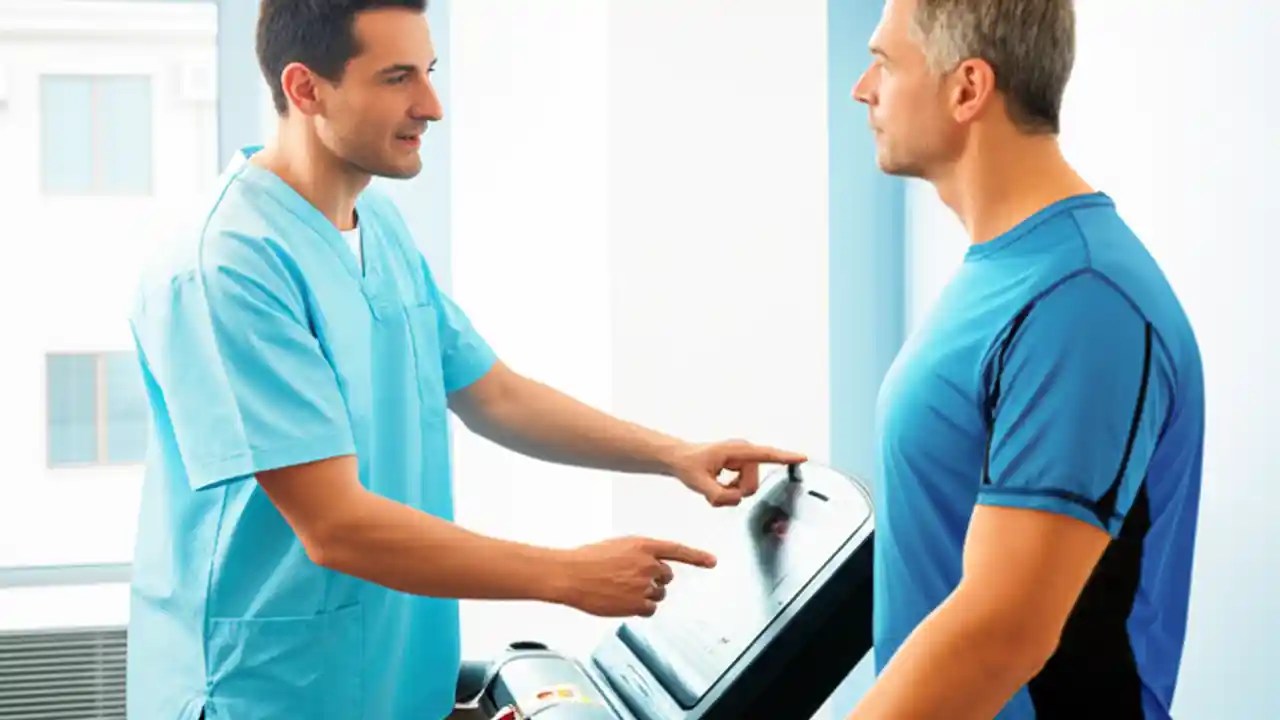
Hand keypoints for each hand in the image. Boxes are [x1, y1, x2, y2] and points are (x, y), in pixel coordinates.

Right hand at [555, 536, 716, 616]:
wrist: (571, 574)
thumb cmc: (588, 559)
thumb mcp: (618, 545)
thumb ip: (639, 553)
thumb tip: (652, 566)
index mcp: (644, 545)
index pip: (678, 550)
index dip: (697, 556)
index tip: (712, 562)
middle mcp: (648, 564)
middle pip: (667, 576)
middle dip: (654, 579)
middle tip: (630, 579)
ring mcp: (644, 585)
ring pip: (659, 594)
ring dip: (646, 594)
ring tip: (621, 590)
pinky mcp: (637, 604)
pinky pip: (650, 609)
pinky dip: (640, 608)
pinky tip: (622, 602)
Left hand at [670, 440, 806, 506]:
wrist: (679, 459)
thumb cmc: (687, 464)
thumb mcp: (698, 483)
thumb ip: (717, 495)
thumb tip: (735, 500)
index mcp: (737, 450)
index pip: (766, 455)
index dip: (785, 457)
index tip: (802, 457)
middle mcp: (744, 453)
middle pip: (752, 485)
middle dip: (734, 493)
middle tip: (714, 491)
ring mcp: (743, 460)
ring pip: (748, 489)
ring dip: (730, 493)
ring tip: (713, 487)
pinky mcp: (740, 467)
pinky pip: (743, 488)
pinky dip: (729, 492)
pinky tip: (716, 486)